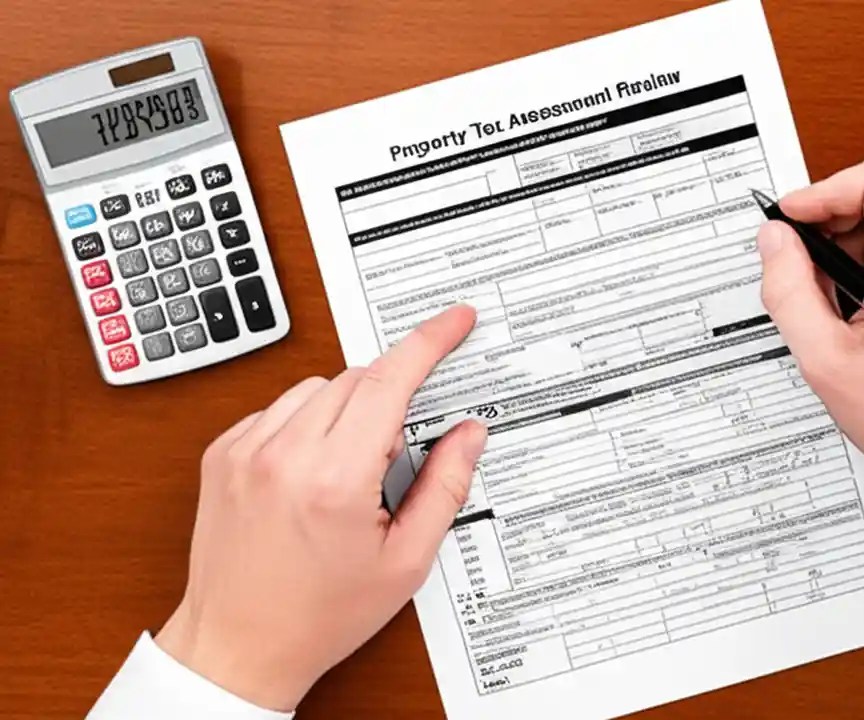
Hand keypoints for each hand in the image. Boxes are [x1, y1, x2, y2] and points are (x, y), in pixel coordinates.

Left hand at [155, 305, 486, 710]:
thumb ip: (445, 487)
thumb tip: (468, 433)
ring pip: (316, 387)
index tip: (454, 321)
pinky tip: (312, 472)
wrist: (238, 646)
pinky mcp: (222, 453)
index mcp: (335, 479)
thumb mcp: (405, 561)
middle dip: (389, 399)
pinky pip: (278, 408)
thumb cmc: (319, 614)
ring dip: (346, 409)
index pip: (390, 381)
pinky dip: (306, 423)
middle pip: (356, 378)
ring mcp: (245, 450)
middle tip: (393, 460)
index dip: (429, 343)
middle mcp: (283, 454)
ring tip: (348, 472)